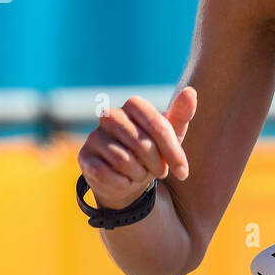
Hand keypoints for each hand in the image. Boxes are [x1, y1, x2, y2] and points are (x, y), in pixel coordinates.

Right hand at [78, 87, 196, 212]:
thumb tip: (190, 92)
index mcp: (134, 105)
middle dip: (156, 165)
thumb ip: (181, 114)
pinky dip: (122, 183)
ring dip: (139, 174)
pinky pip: (105, 173)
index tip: (183, 171)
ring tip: (141, 174)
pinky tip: (125, 182)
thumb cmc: (153, 152)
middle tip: (159, 172)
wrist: (128, 178)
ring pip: (123, 160)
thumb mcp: (171, 136)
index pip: (158, 126)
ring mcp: (94, 136)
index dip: (173, 151)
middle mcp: (111, 116)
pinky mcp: (84, 157)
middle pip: (142, 144)